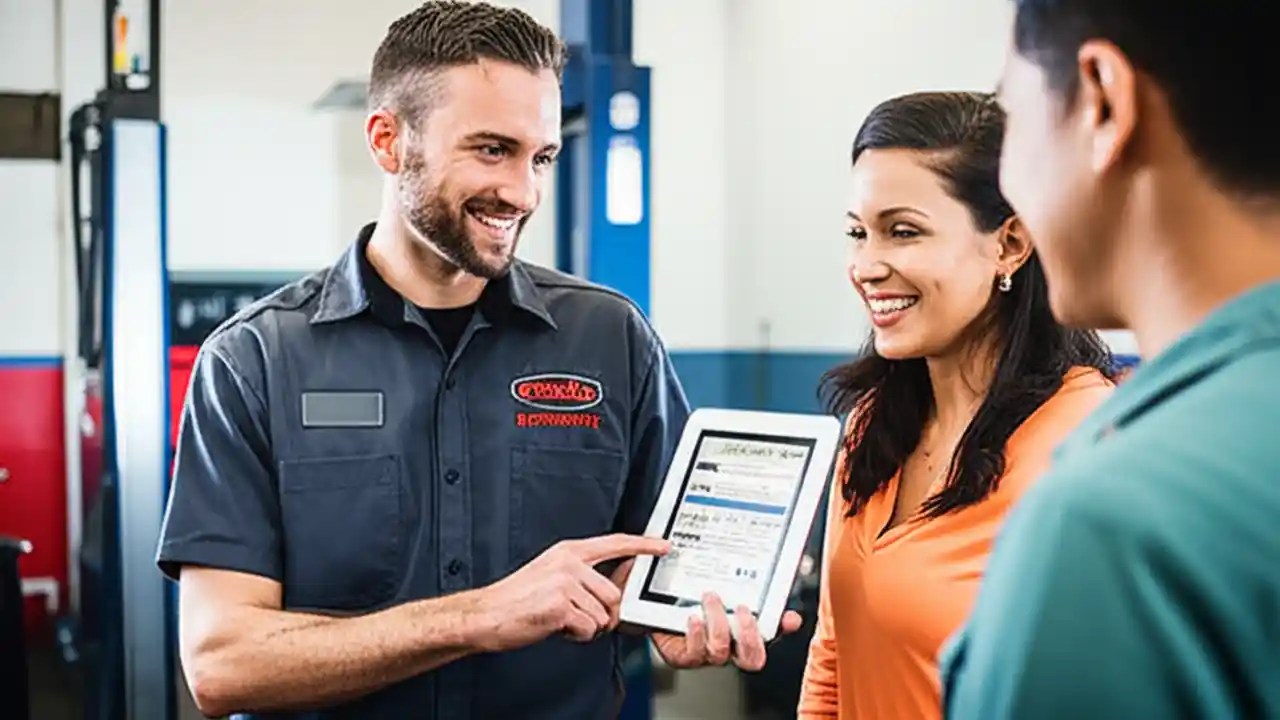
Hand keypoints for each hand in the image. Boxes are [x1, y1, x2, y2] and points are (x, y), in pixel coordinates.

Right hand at [475, 534, 669, 652]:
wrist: (487, 614)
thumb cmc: (518, 599)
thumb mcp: (552, 575)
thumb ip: (583, 576)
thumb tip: (614, 591)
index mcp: (569, 551)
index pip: (615, 543)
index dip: (643, 545)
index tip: (664, 546)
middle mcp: (569, 563)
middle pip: (614, 594)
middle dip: (603, 615)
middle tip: (580, 619)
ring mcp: (565, 582)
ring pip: (603, 615)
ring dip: (588, 627)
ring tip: (563, 621)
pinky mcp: (560, 605)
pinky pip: (588, 629)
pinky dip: (576, 636)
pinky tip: (557, 628)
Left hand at [606, 561, 802, 671]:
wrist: (644, 597)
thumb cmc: (681, 584)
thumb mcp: (708, 571)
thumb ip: (735, 570)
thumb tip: (759, 558)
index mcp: (740, 627)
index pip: (769, 634)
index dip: (782, 628)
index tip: (789, 616)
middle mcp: (727, 643)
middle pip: (753, 658)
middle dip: (751, 634)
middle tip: (743, 609)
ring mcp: (705, 651)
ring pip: (721, 651)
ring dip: (718, 624)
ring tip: (710, 597)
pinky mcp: (683, 654)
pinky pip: (694, 653)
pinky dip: (696, 634)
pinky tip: (692, 617)